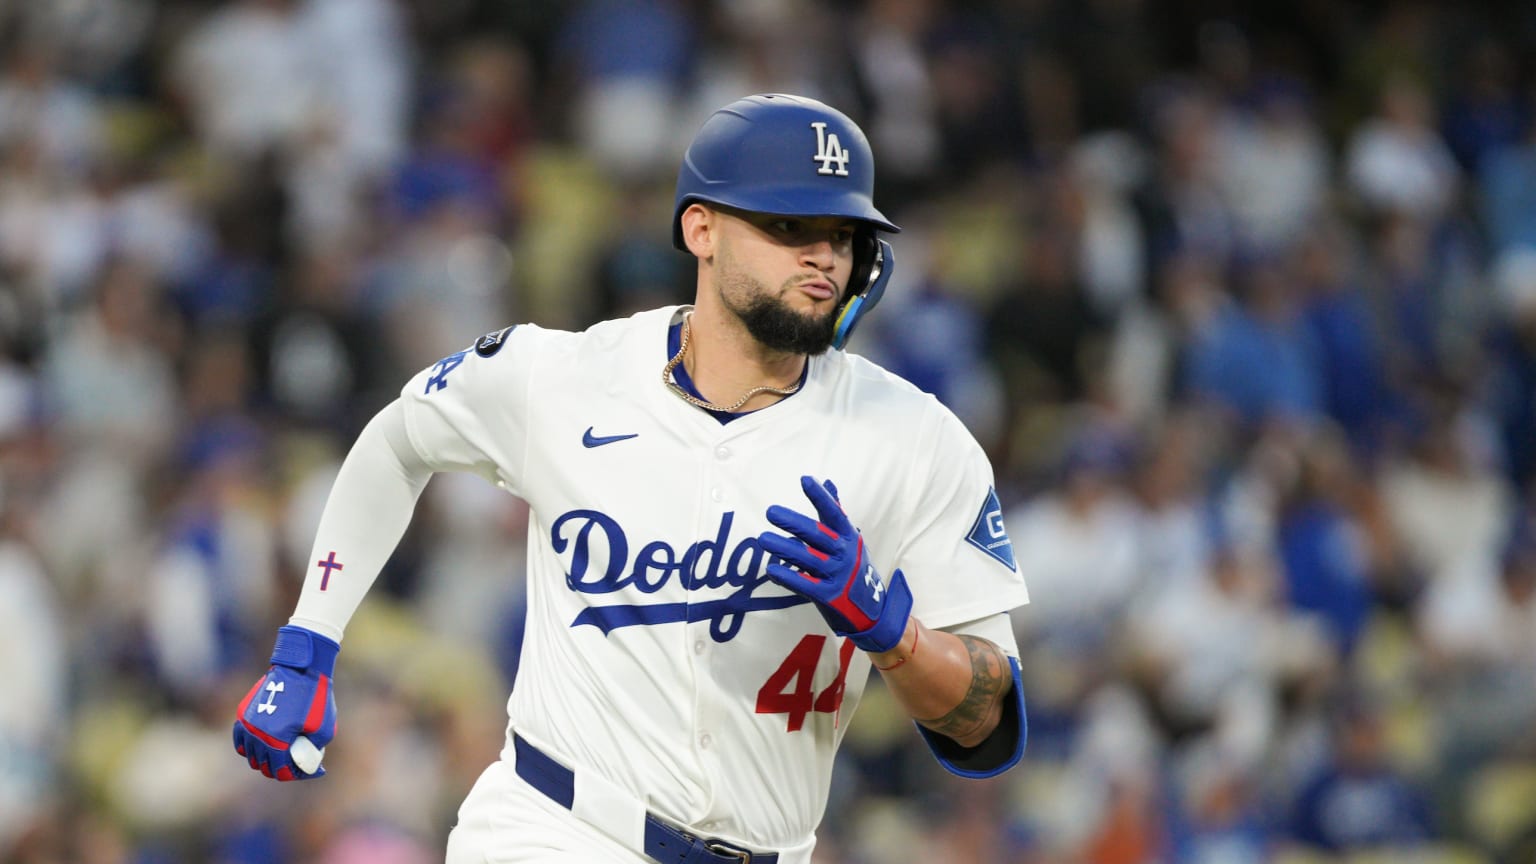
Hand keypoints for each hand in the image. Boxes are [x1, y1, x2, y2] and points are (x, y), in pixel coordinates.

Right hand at [232, 626, 338, 780]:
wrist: (301, 668)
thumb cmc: (316, 698)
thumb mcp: (324, 729)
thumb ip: (313, 751)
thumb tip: (308, 764)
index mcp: (277, 740)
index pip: (279, 770)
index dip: (292, 774)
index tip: (302, 771)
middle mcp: (257, 734)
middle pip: (262, 765)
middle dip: (277, 769)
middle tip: (291, 766)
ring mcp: (247, 724)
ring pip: (249, 755)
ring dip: (262, 760)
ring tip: (276, 758)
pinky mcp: (243, 713)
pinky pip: (240, 739)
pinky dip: (248, 747)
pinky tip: (260, 748)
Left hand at [758, 475, 912, 652]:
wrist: (872, 611)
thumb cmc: (855, 568)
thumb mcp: (850, 540)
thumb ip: (835, 512)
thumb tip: (828, 482)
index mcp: (849, 538)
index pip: (834, 513)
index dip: (821, 497)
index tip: (805, 480)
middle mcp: (844, 554)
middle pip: (817, 535)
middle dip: (794, 523)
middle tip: (771, 512)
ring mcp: (837, 575)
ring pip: (807, 558)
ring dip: (784, 548)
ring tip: (764, 539)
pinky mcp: (828, 596)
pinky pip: (804, 584)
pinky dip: (787, 577)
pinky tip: (771, 569)